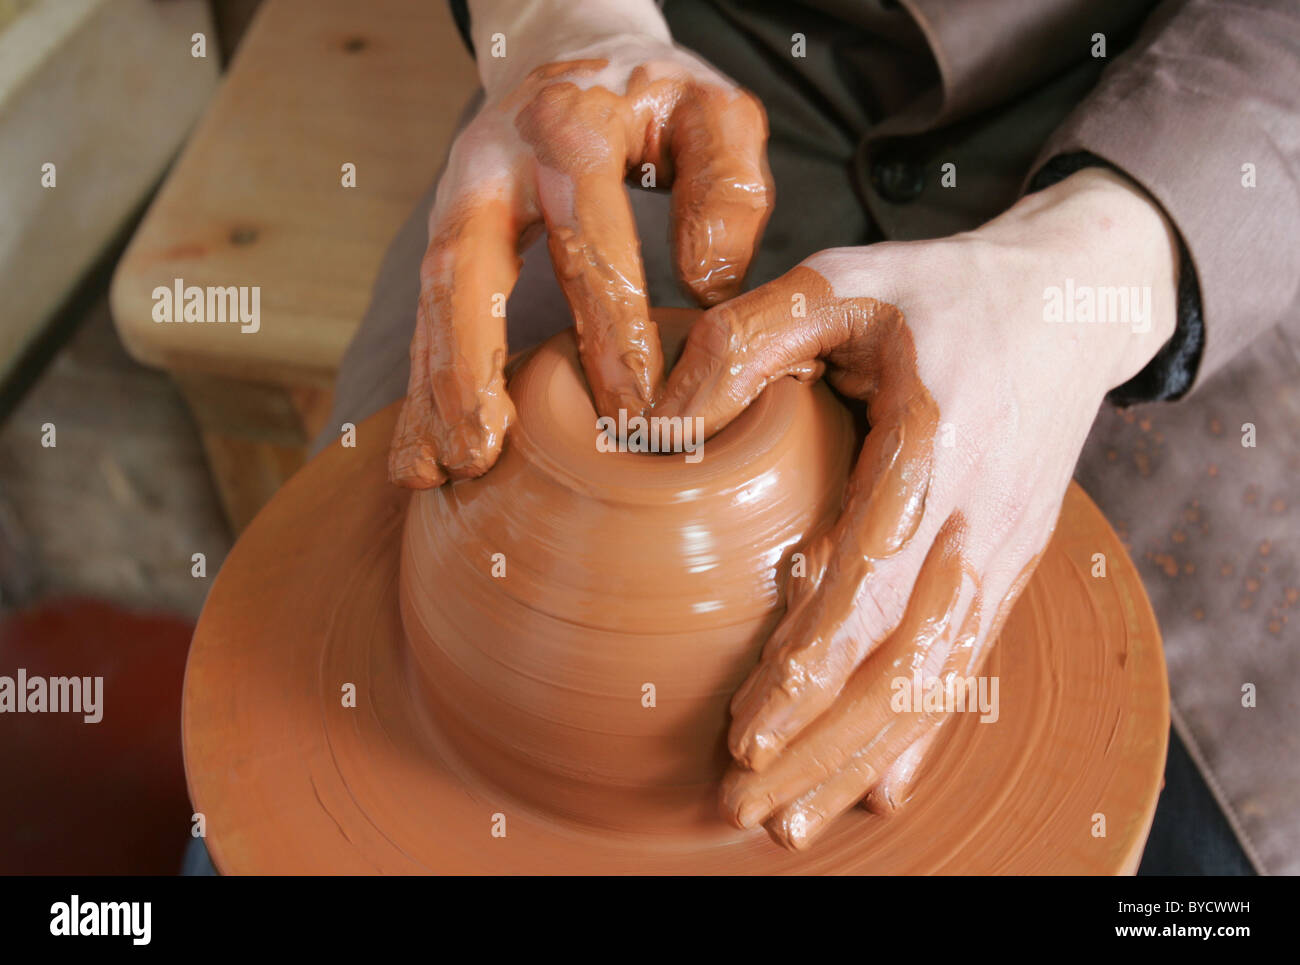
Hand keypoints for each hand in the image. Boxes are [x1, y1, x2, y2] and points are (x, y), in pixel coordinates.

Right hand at [389, 0, 771, 486]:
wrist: (569, 54)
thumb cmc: (655, 98)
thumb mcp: (715, 113)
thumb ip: (729, 187)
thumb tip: (709, 286)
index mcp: (570, 125)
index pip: (588, 233)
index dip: (611, 326)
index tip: (637, 413)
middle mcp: (496, 163)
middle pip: (468, 265)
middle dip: (471, 364)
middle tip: (485, 453)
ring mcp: (459, 199)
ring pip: (433, 299)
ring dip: (432, 389)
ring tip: (440, 471)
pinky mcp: (448, 236)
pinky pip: (427, 317)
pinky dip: (422, 389)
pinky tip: (421, 456)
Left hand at [657, 168, 1180, 848]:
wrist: (1070, 306)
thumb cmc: (944, 295)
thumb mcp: (842, 283)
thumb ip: (748, 343)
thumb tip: (659, 421)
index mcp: (938, 447)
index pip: (870, 580)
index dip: (812, 667)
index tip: (748, 732)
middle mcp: (983, 519)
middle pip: (905, 662)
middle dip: (824, 746)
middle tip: (746, 807)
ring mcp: (1005, 552)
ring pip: (935, 683)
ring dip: (862, 759)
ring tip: (793, 823)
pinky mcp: (1011, 568)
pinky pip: (967, 667)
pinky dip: (922, 735)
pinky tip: (878, 785)